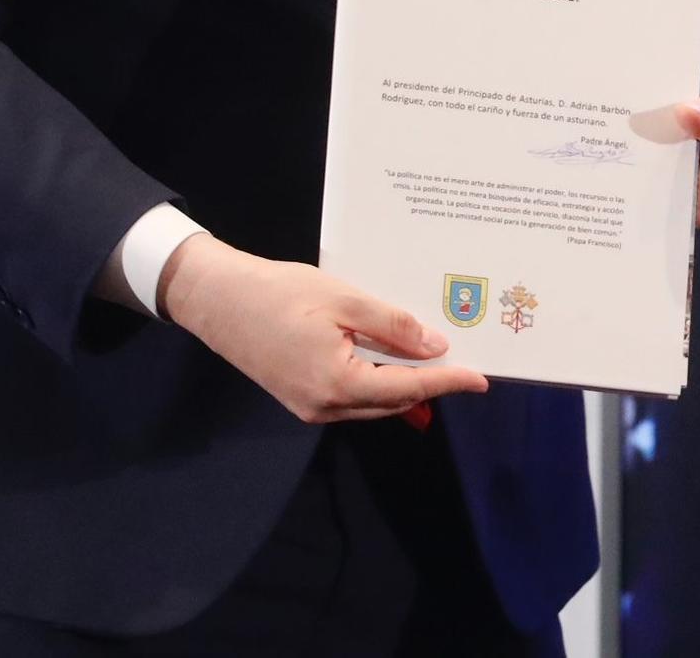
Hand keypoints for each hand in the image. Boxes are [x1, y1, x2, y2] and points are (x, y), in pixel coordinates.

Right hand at [161, 233, 488, 423]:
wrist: (218, 300)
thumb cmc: (279, 292)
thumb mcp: (345, 300)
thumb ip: (393, 327)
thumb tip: (435, 347)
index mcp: (337, 383)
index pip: (408, 389)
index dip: (448, 382)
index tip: (481, 380)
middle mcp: (325, 407)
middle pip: (393, 402)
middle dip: (430, 385)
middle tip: (464, 361)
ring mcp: (310, 407)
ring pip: (373, 402)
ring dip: (405, 384)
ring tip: (437, 358)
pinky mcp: (301, 398)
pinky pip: (353, 397)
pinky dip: (379, 381)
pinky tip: (393, 359)